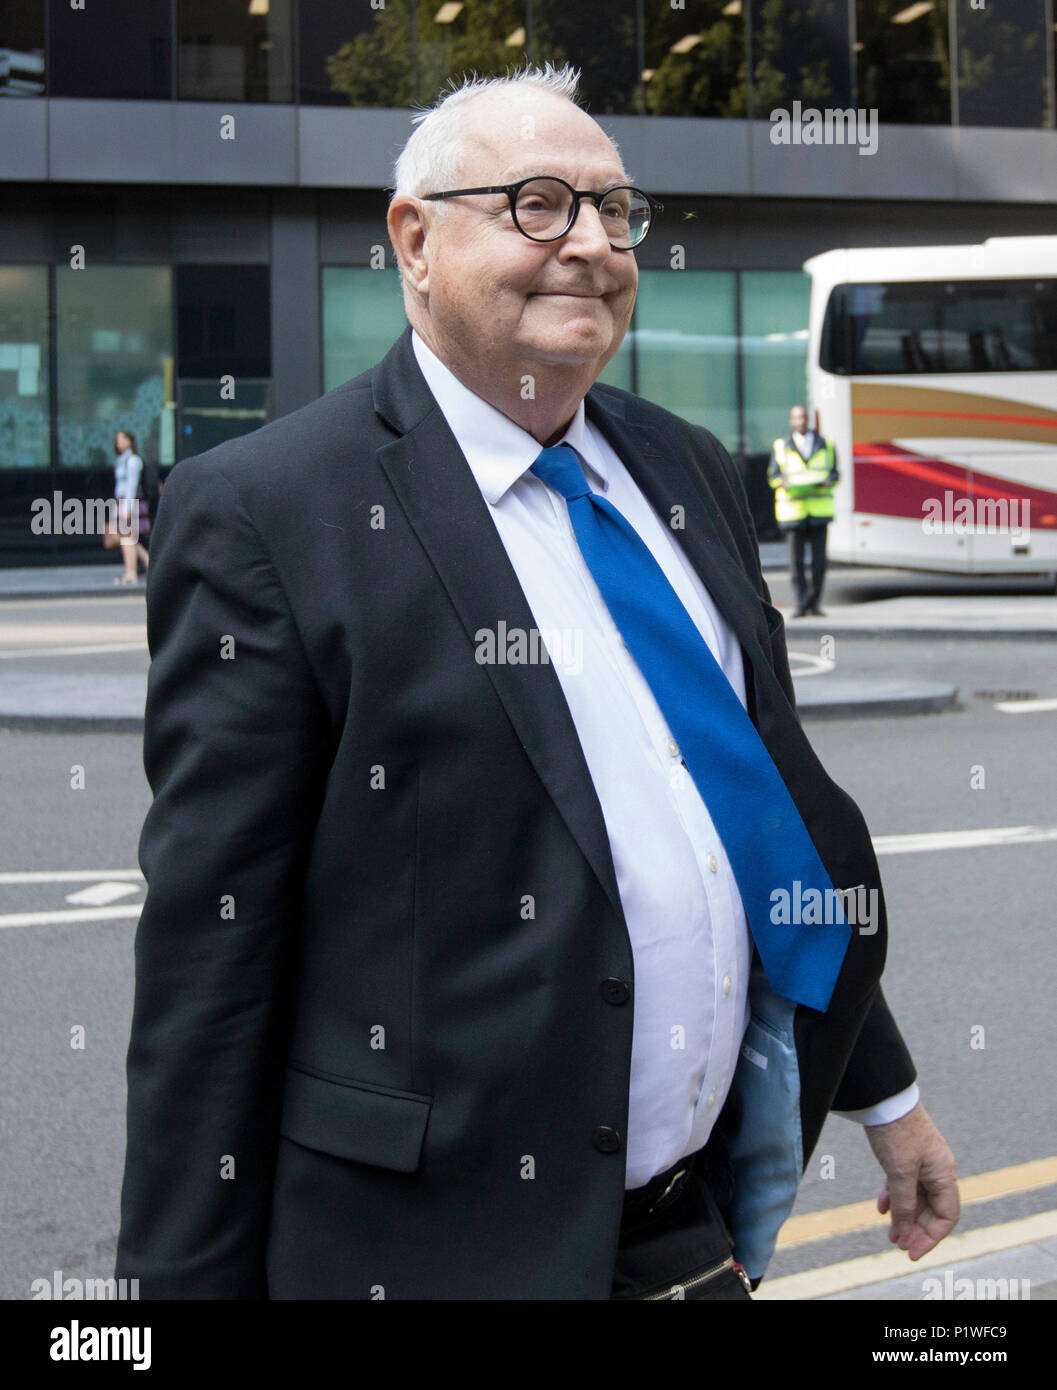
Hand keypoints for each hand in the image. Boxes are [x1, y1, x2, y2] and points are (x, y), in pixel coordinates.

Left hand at [865, 1101, 959, 1259]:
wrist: (883, 1097)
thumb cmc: (896, 1131)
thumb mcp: (899, 1172)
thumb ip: (903, 1203)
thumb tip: (904, 1232)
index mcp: (943, 1174)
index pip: (946, 1216)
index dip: (931, 1237)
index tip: (912, 1251)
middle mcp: (937, 1170)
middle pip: (931, 1210)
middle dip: (916, 1230)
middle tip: (897, 1245)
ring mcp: (922, 1163)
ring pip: (917, 1198)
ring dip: (904, 1217)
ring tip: (889, 1234)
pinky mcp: (906, 1155)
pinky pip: (904, 1184)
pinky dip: (894, 1198)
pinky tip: (881, 1208)